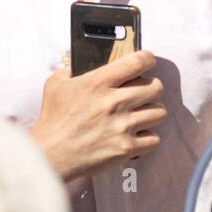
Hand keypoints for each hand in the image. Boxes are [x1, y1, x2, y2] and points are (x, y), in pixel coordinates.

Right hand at [29, 50, 165, 180]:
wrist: (52, 153)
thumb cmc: (53, 118)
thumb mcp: (56, 83)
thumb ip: (73, 69)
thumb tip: (88, 61)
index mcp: (98, 82)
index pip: (137, 62)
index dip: (147, 58)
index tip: (147, 60)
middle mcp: (114, 102)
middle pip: (156, 87)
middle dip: (151, 86)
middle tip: (142, 90)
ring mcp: (123, 126)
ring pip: (159, 112)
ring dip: (150, 111)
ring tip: (139, 113)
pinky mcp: (127, 147)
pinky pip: (155, 138)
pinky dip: (147, 137)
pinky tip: (134, 134)